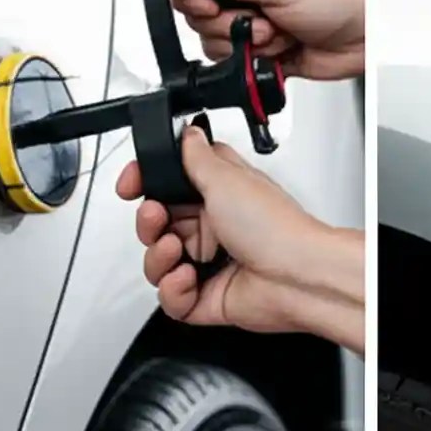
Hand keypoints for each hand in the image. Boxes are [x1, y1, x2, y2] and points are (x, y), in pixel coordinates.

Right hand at [116, 126, 364, 353]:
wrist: (299, 277)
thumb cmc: (276, 227)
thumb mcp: (227, 178)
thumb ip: (196, 156)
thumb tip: (187, 132)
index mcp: (218, 194)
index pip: (169, 186)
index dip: (146, 184)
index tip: (131, 186)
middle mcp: (213, 228)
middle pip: (157, 226)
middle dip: (148, 222)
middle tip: (154, 217)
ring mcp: (210, 264)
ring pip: (158, 263)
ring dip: (157, 258)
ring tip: (174, 250)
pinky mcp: (208, 298)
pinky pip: (172, 298)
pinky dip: (173, 290)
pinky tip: (187, 278)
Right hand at [171, 0, 364, 80]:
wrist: (363, 34)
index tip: (219, 5)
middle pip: (193, 15)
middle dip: (228, 24)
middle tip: (261, 16)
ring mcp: (242, 18)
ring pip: (209, 42)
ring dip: (247, 44)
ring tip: (277, 31)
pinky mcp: (251, 47)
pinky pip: (228, 63)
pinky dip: (253, 61)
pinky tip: (278, 49)